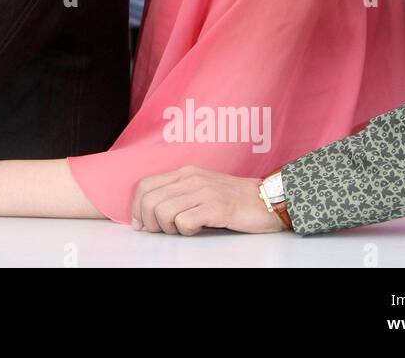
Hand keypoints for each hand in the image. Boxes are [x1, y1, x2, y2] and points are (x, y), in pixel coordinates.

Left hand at [132, 166, 283, 234]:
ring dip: (168, 228)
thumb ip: (178, 194)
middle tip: (162, 231)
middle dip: (149, 222)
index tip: (141, 224)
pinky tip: (197, 230)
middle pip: (150, 201)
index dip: (137, 207)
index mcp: (185, 173)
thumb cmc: (233, 198)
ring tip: (183, 229)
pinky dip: (186, 231)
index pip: (146, 185)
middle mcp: (191, 178)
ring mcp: (204, 192)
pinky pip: (184, 222)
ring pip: (163, 212)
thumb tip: (147, 214)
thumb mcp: (202, 187)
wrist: (267, 200)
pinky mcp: (216, 208)